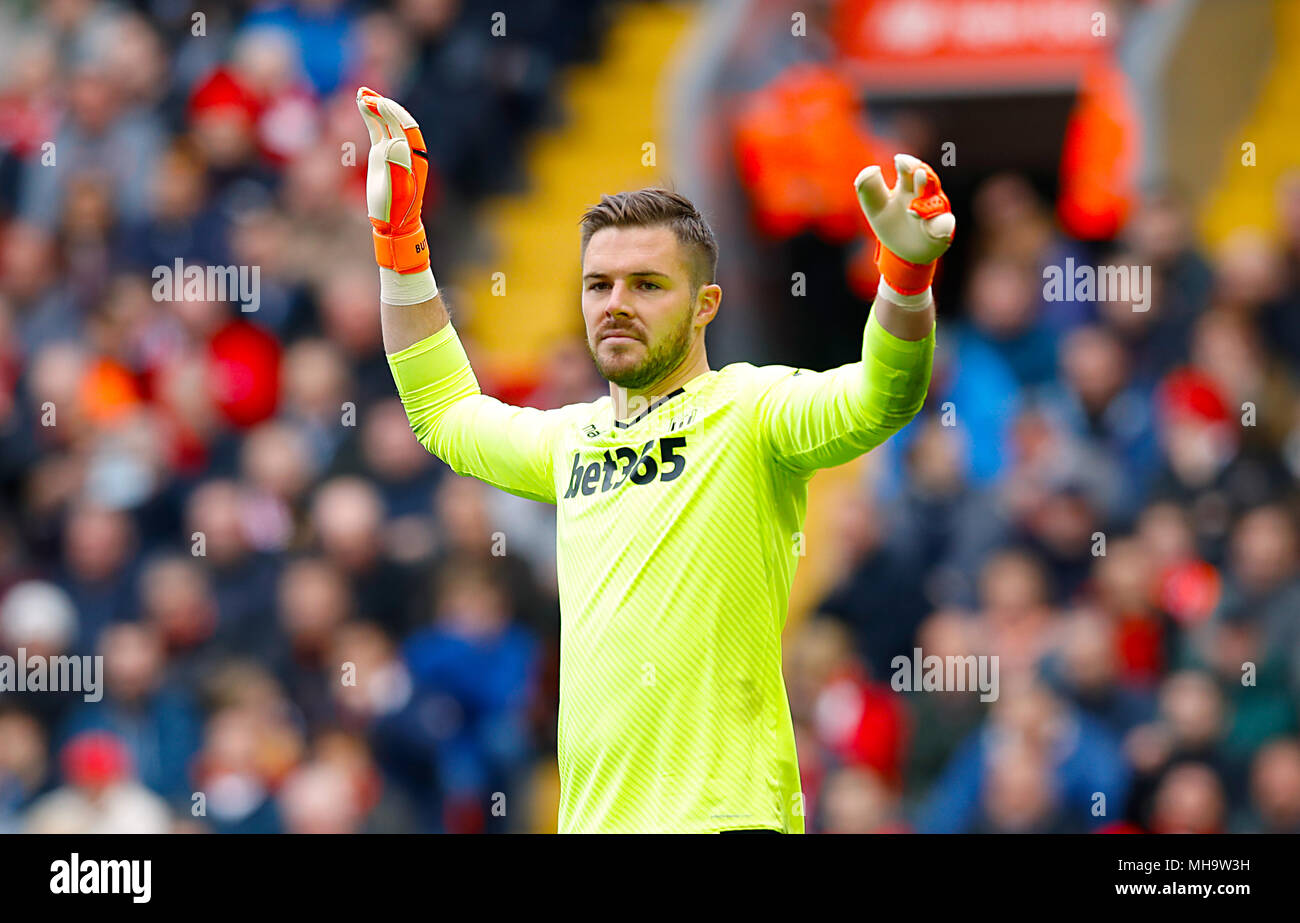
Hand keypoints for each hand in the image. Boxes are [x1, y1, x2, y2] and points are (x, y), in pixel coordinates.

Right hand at [357, 87, 429, 273]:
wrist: (393, 223)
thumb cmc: (397, 209)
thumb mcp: (398, 190)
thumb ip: (397, 165)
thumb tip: (394, 141)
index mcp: (415, 157)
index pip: (406, 127)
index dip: (393, 113)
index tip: (379, 103)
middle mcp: (406, 150)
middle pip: (397, 120)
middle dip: (383, 105)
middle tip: (366, 94)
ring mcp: (394, 150)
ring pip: (386, 122)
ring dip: (375, 106)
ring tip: (361, 94)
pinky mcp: (382, 153)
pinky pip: (378, 129)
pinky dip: (371, 117)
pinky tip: (362, 105)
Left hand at [854, 154, 954, 294]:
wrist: (904, 251)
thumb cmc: (890, 222)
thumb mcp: (875, 206)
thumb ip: (869, 189)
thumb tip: (871, 168)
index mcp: (906, 186)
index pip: (908, 171)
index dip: (906, 164)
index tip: (900, 160)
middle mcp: (924, 195)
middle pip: (927, 182)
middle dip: (924, 177)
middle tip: (919, 173)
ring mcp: (934, 212)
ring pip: (937, 203)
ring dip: (928, 205)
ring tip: (914, 210)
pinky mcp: (941, 230)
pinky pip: (945, 226)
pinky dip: (941, 227)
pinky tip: (935, 231)